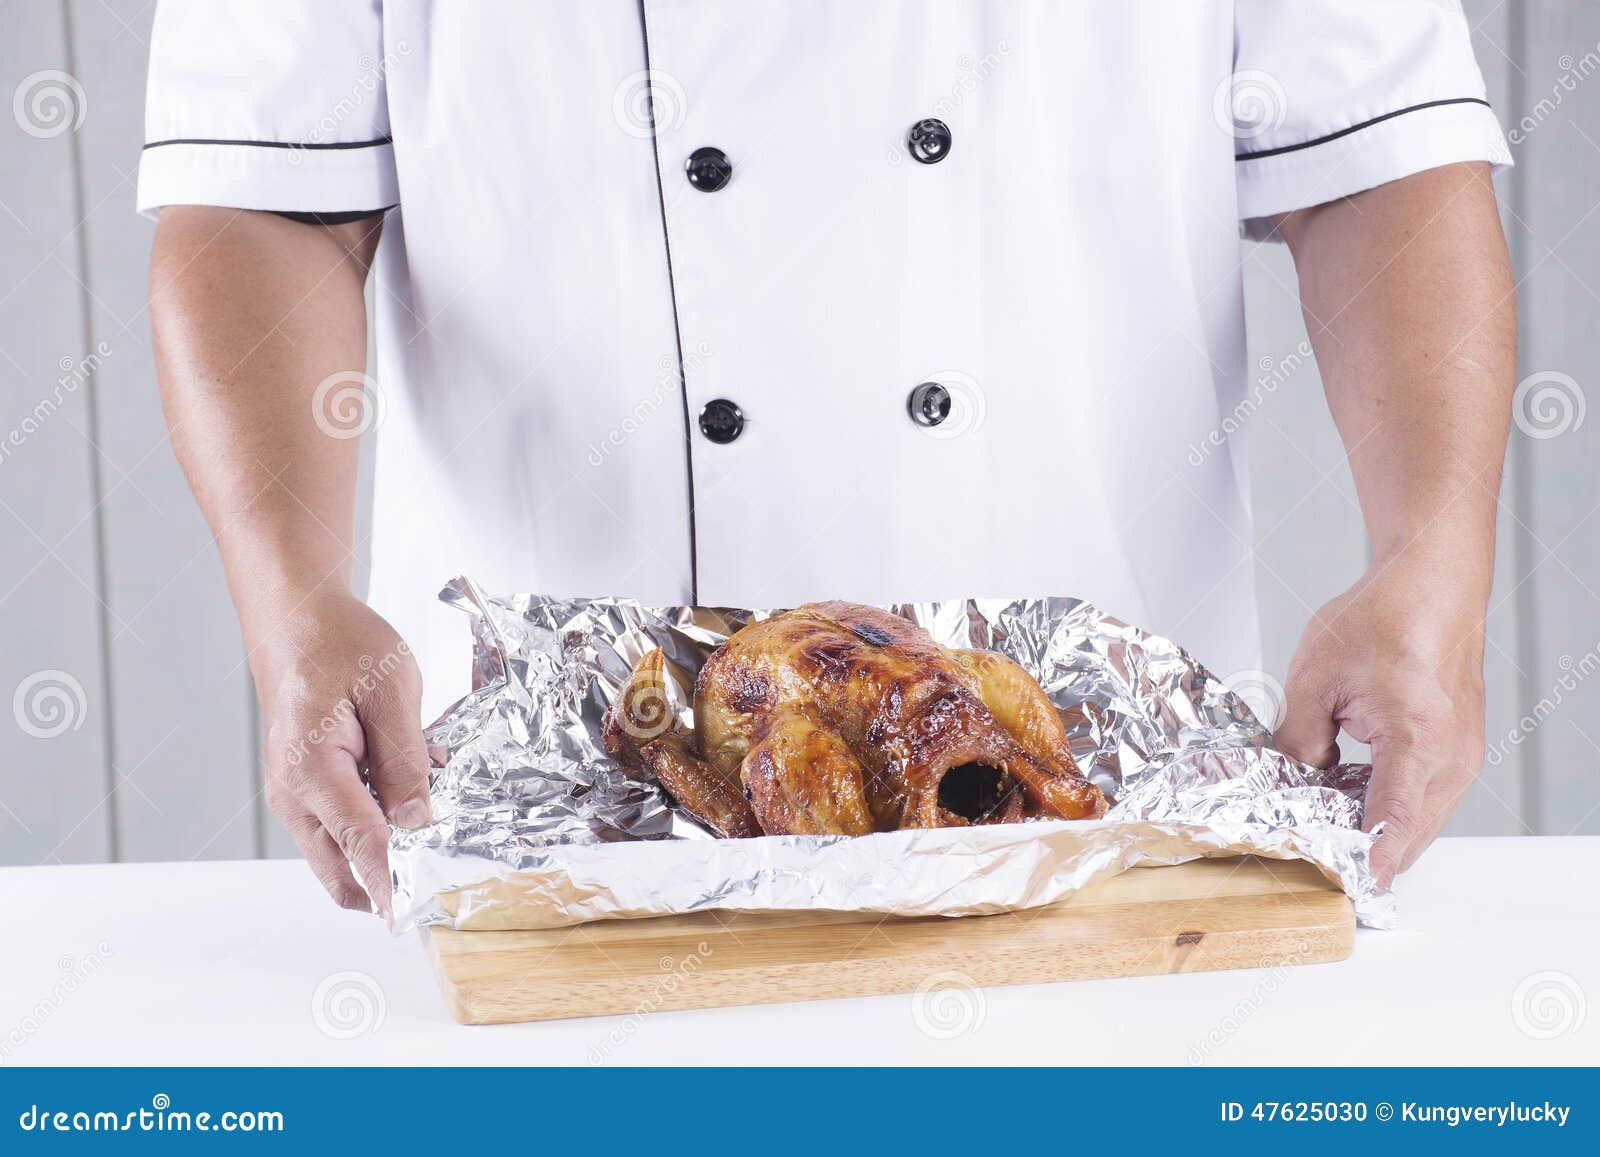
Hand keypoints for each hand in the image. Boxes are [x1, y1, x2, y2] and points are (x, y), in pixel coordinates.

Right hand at [256, 592, 432, 917]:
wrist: (296, 618)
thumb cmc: (340, 644)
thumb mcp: (392, 692)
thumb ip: (406, 761)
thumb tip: (418, 820)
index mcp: (312, 771)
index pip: (364, 844)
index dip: (397, 881)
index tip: (424, 912)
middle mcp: (294, 795)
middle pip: (343, 868)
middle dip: (389, 883)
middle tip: (440, 889)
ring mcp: (294, 796)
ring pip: (341, 853)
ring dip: (383, 854)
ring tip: (433, 834)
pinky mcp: (303, 788)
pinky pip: (340, 825)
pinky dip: (373, 828)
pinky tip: (410, 799)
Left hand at [1275, 544, 1486, 886]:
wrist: (1431, 585)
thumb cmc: (1380, 619)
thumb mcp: (1314, 678)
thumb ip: (1299, 739)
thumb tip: (1289, 785)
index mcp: (1419, 739)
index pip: (1393, 823)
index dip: (1364, 862)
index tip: (1341, 891)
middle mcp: (1453, 758)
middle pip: (1408, 835)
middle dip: (1362, 852)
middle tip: (1312, 861)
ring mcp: (1463, 758)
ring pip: (1419, 822)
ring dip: (1377, 831)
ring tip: (1325, 830)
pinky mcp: (1460, 752)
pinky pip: (1425, 799)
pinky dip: (1392, 808)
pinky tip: (1350, 799)